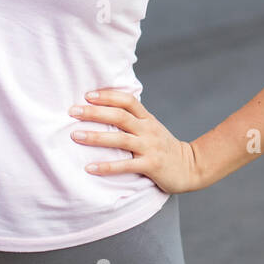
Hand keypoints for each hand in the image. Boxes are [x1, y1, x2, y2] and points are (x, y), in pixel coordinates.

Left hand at [69, 89, 203, 192]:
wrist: (191, 167)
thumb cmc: (164, 147)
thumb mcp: (151, 128)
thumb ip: (134, 119)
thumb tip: (105, 109)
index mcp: (147, 119)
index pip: (127, 101)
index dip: (108, 96)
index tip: (87, 95)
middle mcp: (148, 130)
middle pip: (120, 116)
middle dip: (94, 112)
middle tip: (72, 111)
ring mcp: (150, 147)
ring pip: (120, 139)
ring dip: (96, 137)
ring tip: (75, 135)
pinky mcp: (151, 166)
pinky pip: (126, 166)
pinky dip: (107, 166)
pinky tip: (89, 167)